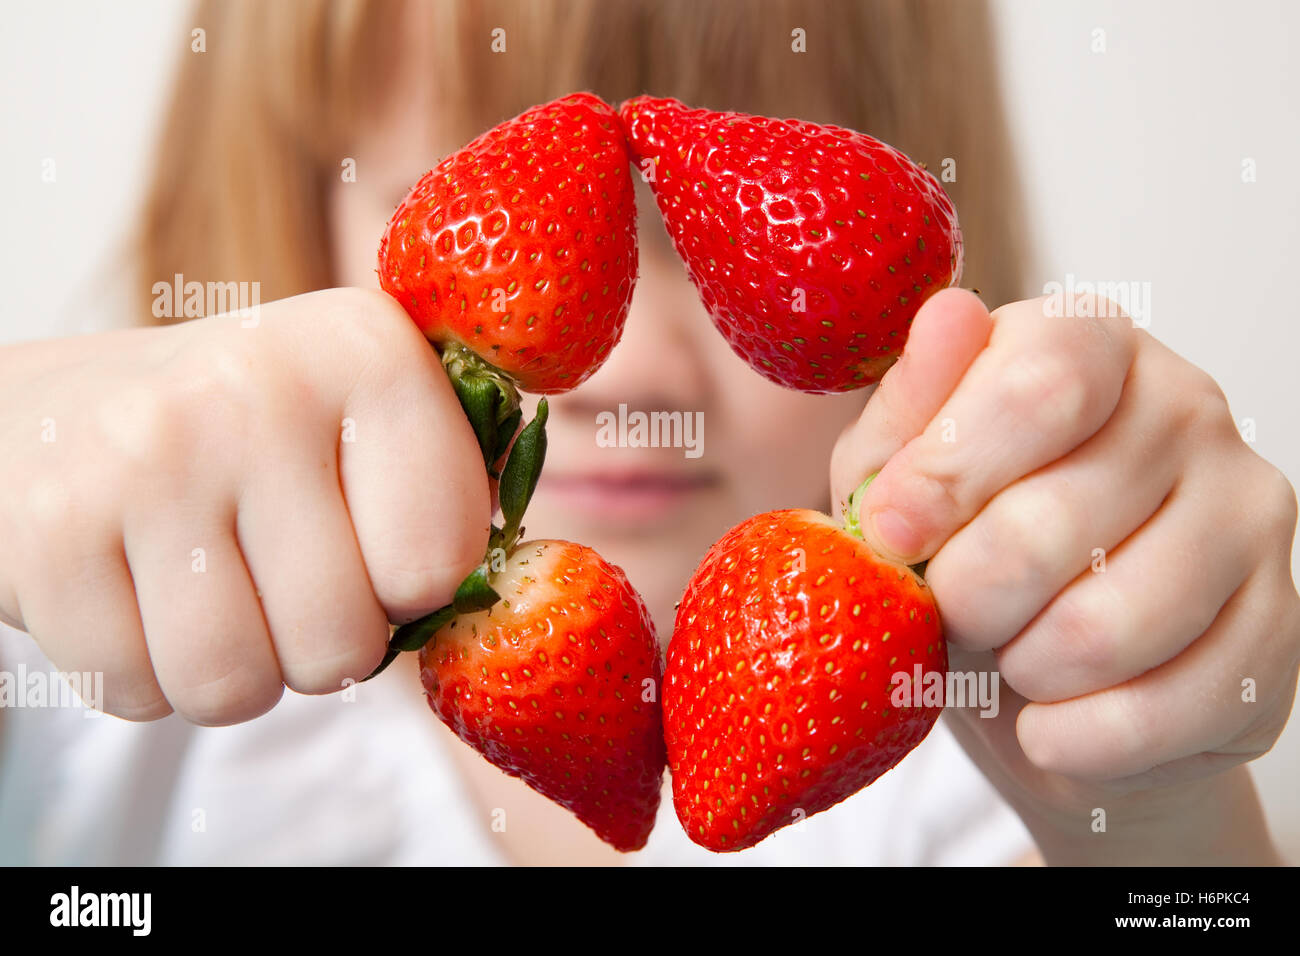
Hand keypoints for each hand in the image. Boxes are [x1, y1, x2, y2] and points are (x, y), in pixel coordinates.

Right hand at [0, 288, 489, 724]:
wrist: (58, 411)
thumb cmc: (254, 438)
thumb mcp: (367, 421)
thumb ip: (459, 485)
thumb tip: (521, 582)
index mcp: (367, 347)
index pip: (442, 564)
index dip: (412, 588)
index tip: (376, 547)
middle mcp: (257, 384)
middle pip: (343, 645)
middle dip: (320, 645)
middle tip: (282, 579)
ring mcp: (144, 453)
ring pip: (237, 686)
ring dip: (236, 670)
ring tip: (215, 588)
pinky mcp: (50, 528)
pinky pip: (136, 690)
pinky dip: (144, 671)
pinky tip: (138, 591)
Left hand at [830, 288, 1299, 862]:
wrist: (1034, 666)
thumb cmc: (956, 543)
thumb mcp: (893, 470)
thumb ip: (909, 410)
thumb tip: (949, 314)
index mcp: (1089, 345)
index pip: (1039, 386)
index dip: (946, 476)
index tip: (889, 535)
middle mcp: (1187, 409)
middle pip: (1051, 523)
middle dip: (966, 597)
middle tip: (952, 608)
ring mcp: (1249, 514)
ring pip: (1108, 629)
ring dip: (1022, 670)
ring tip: (1007, 654)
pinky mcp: (1279, 626)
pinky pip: (1164, 712)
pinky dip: (1076, 738)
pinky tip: (1051, 716)